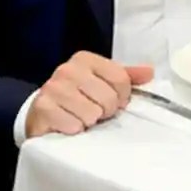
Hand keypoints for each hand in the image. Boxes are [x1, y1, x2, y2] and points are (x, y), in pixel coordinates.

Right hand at [25, 51, 153, 137]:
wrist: (41, 113)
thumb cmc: (77, 97)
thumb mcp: (102, 82)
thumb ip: (126, 76)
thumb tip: (149, 72)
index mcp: (85, 60)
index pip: (120, 79)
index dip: (122, 96)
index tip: (114, 102)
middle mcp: (67, 70)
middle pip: (108, 98)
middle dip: (105, 111)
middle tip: (94, 111)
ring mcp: (52, 88)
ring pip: (92, 113)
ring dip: (89, 121)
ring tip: (80, 117)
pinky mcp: (43, 108)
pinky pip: (74, 125)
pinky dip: (74, 130)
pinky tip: (67, 124)